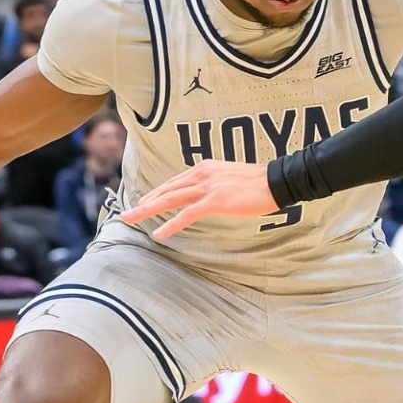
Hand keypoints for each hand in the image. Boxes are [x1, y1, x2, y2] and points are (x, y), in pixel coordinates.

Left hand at [119, 160, 277, 239]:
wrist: (276, 180)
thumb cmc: (258, 183)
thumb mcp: (230, 179)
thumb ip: (215, 185)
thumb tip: (209, 197)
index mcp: (204, 168)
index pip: (174, 183)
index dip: (156, 194)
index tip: (143, 203)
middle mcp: (201, 174)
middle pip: (166, 190)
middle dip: (143, 202)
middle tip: (126, 214)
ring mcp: (207, 187)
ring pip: (170, 199)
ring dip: (147, 211)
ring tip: (131, 220)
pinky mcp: (215, 201)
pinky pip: (187, 214)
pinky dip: (171, 224)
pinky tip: (159, 234)